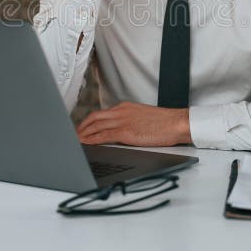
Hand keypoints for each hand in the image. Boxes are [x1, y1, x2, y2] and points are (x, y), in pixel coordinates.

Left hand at [76, 101, 191, 146]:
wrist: (176, 122)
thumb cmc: (165, 123)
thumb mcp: (142, 117)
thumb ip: (130, 121)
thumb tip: (122, 131)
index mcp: (125, 107)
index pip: (101, 113)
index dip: (89, 121)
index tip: (83, 128)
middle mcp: (121, 111)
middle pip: (94, 117)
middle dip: (81, 126)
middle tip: (74, 134)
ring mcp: (122, 120)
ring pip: (96, 125)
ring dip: (83, 133)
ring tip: (75, 141)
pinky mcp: (126, 131)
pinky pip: (103, 135)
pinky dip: (92, 139)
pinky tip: (86, 143)